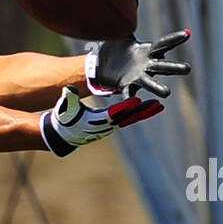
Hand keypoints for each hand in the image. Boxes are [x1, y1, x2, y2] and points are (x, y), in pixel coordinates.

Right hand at [40, 86, 163, 156]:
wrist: (64, 134)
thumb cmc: (65, 119)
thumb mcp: (65, 108)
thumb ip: (69, 98)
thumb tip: (68, 89)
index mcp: (96, 120)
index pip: (114, 113)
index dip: (125, 107)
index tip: (137, 101)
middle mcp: (105, 125)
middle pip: (127, 118)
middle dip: (142, 111)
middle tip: (157, 104)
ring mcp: (110, 126)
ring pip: (130, 119)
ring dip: (144, 112)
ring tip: (158, 106)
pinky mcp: (111, 125)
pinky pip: (128, 119)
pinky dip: (138, 114)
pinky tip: (149, 108)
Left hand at [86, 29, 190, 97]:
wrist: (103, 65)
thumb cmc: (117, 49)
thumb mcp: (123, 33)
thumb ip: (130, 19)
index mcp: (147, 52)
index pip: (163, 44)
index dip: (175, 40)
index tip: (187, 34)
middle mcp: (146, 65)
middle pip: (163, 67)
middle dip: (174, 68)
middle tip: (187, 69)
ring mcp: (137, 77)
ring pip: (150, 83)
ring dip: (158, 88)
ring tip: (167, 93)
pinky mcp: (126, 85)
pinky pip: (129, 93)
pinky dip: (130, 98)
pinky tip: (133, 101)